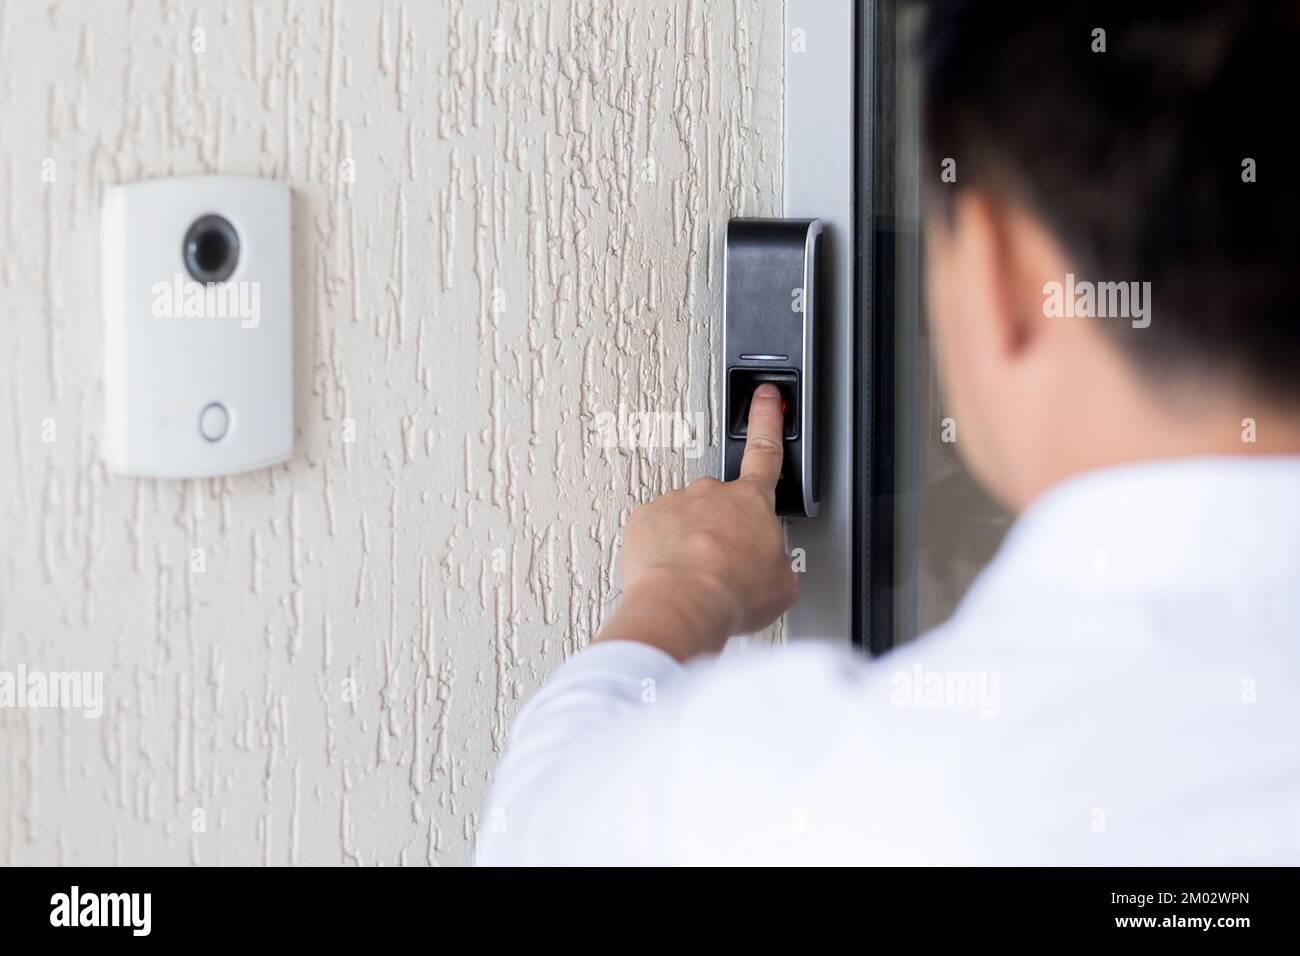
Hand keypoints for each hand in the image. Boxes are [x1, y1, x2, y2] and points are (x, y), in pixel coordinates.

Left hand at [594, 384, 797, 660]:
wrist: (685, 603)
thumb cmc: (732, 593)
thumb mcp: (783, 584)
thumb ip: (778, 563)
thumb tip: (772, 571)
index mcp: (751, 502)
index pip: (765, 450)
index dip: (765, 420)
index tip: (763, 397)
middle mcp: (711, 493)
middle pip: (719, 503)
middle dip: (720, 528)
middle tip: (722, 564)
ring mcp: (674, 504)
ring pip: (683, 519)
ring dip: (689, 542)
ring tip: (695, 578)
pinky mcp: (643, 520)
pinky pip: (654, 532)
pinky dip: (660, 551)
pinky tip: (671, 575)